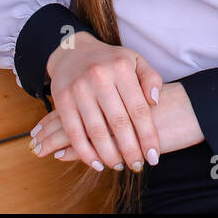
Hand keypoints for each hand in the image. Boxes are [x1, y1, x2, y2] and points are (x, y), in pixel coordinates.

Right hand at [36, 31, 162, 172]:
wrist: (73, 51)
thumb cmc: (111, 61)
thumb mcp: (135, 61)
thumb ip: (150, 79)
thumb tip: (155, 101)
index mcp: (121, 68)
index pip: (139, 109)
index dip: (148, 136)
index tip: (154, 157)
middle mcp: (100, 77)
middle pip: (119, 123)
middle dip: (130, 150)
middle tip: (138, 166)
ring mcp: (79, 89)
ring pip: (96, 131)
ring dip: (109, 154)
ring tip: (119, 166)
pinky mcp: (61, 100)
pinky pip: (74, 132)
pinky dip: (85, 152)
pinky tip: (97, 163)